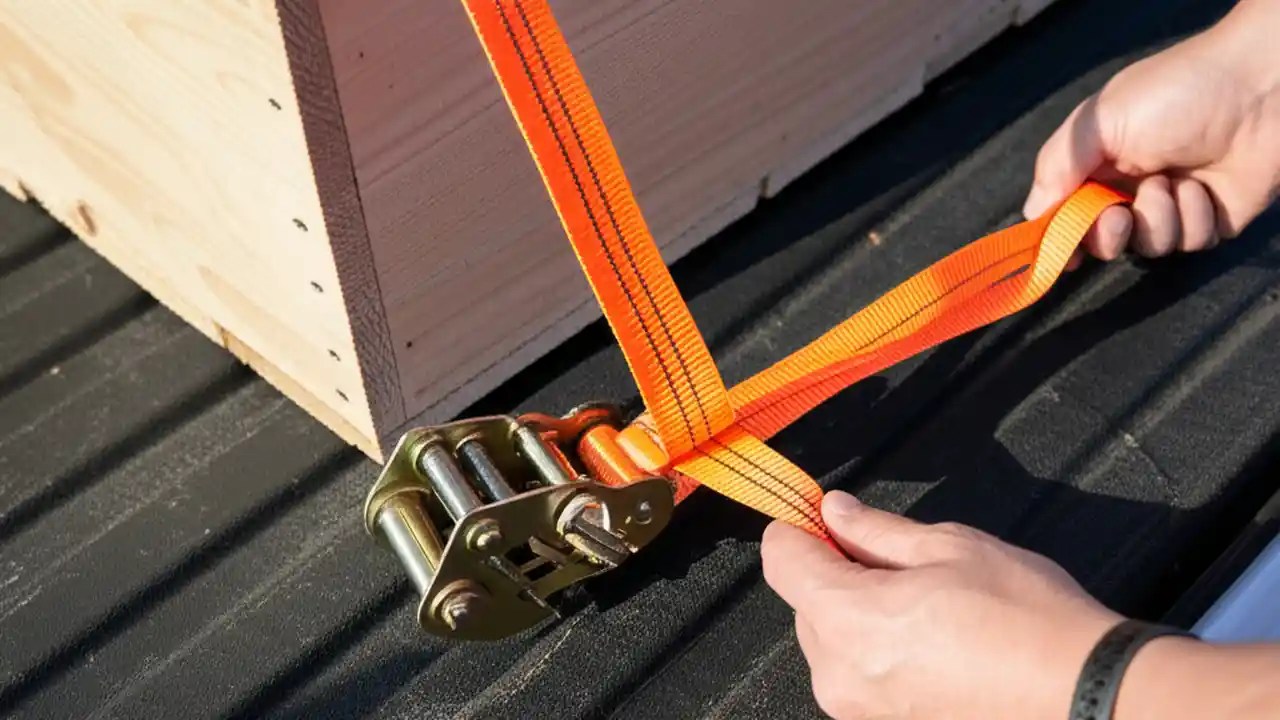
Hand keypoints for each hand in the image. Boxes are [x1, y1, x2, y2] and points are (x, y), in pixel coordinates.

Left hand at [761, 491, 1122, 719]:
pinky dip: (880, 649)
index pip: (780, 561)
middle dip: (837, 573)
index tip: (822, 517)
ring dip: (860, 613)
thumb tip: (834, 511)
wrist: (1085, 695)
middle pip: (804, 603)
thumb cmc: (1025, 617)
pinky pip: (860, 672)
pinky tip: (934, 639)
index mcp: (846, 619)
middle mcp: (838, 673)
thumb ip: (875, 530)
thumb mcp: (949, 547)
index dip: (797, 529)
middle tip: (900, 562)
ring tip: (930, 604)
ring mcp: (859, 709)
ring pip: (832, 640)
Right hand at [1025, 0, 1279, 266]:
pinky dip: (1194, 218)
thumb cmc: (1175, 93)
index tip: (1062, 252)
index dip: (1058, 237)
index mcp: (1094, 164)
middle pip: (1099, 242)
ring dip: (1158, 218)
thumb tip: (1033, 215)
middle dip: (1107, 235)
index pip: (1061, 214)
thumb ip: (1056, 167)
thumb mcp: (1099, 122)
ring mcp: (1168, 207)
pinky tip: (1204, 186)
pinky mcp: (1207, 220)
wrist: (1257, 89)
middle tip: (1120, 215)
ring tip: (1175, 181)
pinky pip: (1188, 244)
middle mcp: (1127, 189)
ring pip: (1146, 247)